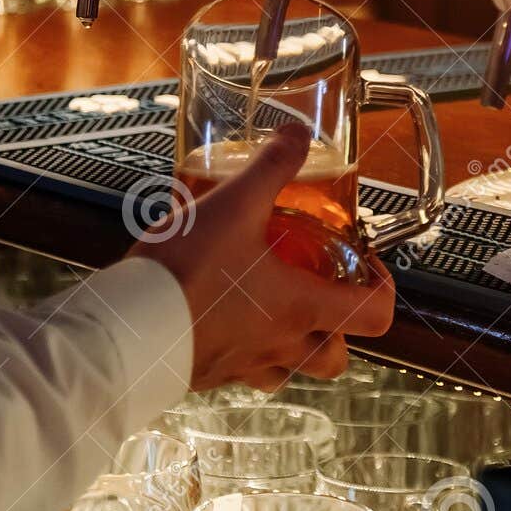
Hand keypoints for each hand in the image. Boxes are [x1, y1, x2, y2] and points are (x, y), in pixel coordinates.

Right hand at [129, 123, 395, 392]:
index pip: (375, 316)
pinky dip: (245, 350)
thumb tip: (298, 136)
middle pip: (336, 359)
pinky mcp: (207, 374)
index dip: (384, 291)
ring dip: (294, 347)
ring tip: (275, 309)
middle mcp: (280, 345)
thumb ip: (271, 168)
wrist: (127, 330)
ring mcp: (243, 366)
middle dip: (340, 332)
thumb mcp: (234, 205)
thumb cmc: (185, 275)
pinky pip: (241, 371)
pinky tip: (223, 318)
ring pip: (289, 371)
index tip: (369, 269)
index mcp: (300, 308)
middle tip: (324, 294)